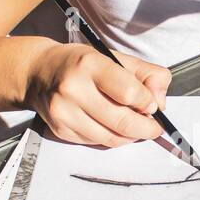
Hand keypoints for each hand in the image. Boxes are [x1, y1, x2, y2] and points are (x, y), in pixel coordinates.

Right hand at [25, 43, 171, 146]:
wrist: (38, 72)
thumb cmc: (81, 64)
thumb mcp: (115, 57)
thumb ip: (146, 74)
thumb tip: (161, 101)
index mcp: (90, 64)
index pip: (129, 92)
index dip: (148, 103)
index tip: (152, 105)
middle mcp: (73, 88)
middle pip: (122, 121)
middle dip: (146, 128)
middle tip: (154, 127)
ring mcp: (64, 112)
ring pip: (111, 138)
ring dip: (130, 136)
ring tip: (134, 126)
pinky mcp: (60, 130)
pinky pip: (96, 142)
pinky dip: (111, 138)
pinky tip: (112, 126)